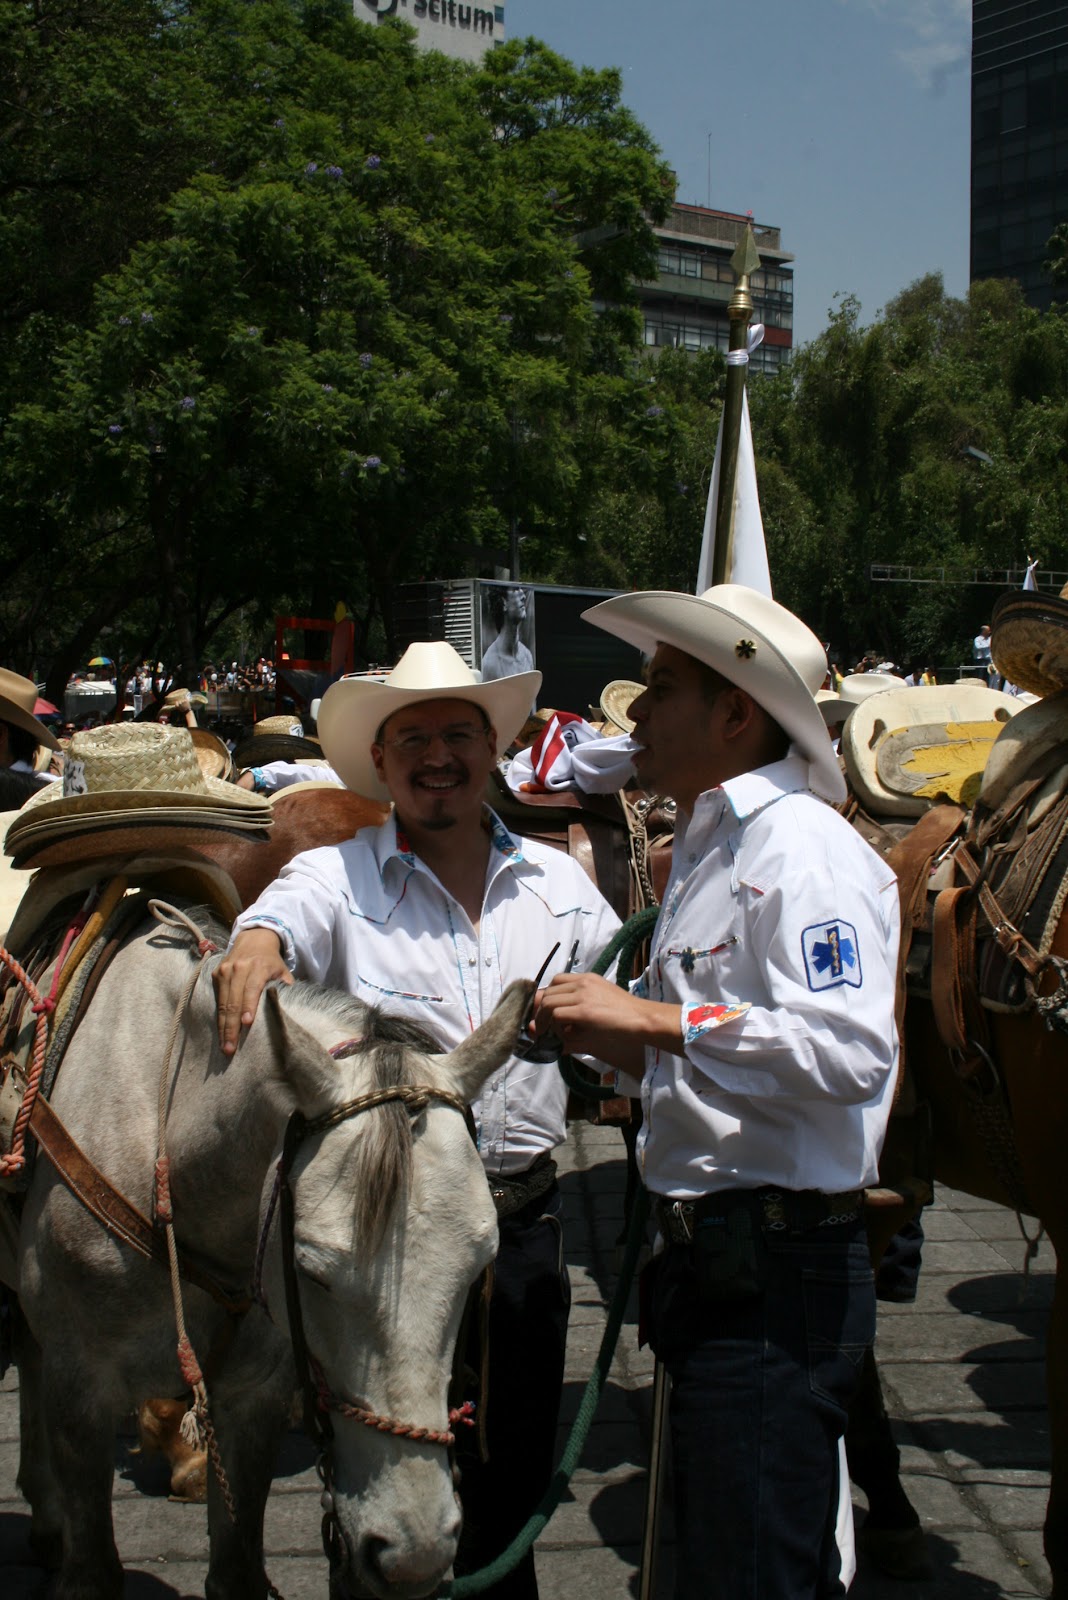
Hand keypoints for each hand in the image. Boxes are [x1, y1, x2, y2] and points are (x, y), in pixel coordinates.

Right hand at [213, 927, 291, 1054]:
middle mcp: (239, 968)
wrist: (254, 939)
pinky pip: (216, 999)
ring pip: (222, 1003)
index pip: (252, 989)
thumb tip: (291, 1008)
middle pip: (233, 1001)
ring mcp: (225, 971)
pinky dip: (218, 1017)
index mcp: (258, 966)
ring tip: (225, 1046)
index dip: (248, 1006)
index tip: (247, 1024)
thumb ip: (285, 987)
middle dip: (232, 1026)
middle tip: (231, 1048)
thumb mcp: (283, 970)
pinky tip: (220, 1033)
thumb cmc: (271, 961)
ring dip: (222, 1026)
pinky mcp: (216, 974)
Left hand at [533, 972, 681, 1073]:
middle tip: (539, 1026)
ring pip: (548, 1002)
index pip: (556, 981)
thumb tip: (560, 1030)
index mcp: (588, 978)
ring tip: (543, 1033)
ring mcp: (583, 995)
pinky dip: (551, 1026)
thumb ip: (580, 1011)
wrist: (643, 1020)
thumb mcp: (600, 1006)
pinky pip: (556, 1015)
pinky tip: (554, 1037)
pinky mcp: (584, 1011)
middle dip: (538, 1009)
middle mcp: (583, 982)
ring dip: (541, 1020)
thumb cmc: (626, 1016)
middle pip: (548, 991)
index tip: (543, 1012)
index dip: (545, 996)